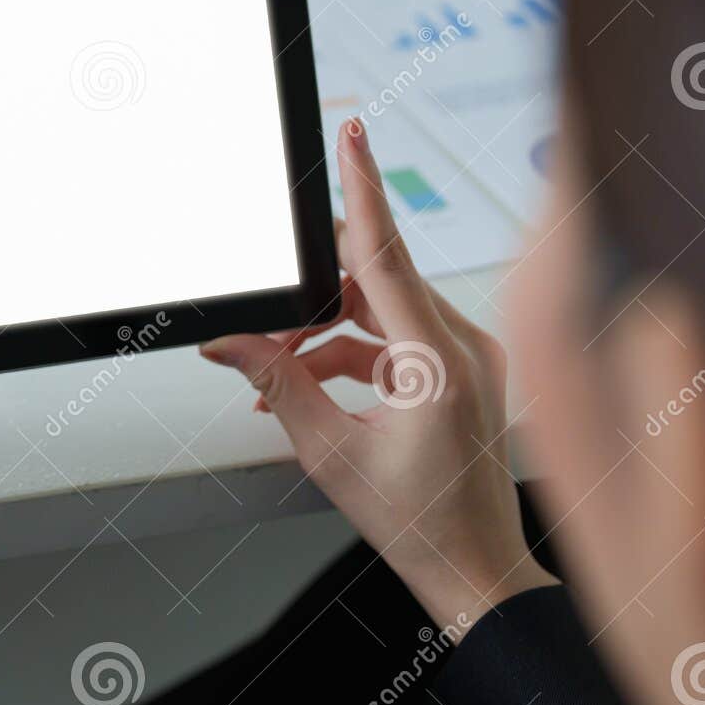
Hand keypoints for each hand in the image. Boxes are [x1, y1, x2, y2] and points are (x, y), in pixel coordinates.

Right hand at [200, 117, 555, 633]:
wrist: (474, 570)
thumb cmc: (420, 523)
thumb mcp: (329, 452)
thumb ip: (276, 384)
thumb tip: (230, 344)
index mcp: (438, 361)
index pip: (386, 253)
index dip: (362, 187)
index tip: (352, 134)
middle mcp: (463, 345)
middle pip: (371, 281)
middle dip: (308, 299)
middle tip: (261, 331)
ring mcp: (467, 354)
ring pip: (377, 307)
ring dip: (321, 330)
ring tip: (275, 374)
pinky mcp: (461, 368)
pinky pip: (393, 334)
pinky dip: (346, 350)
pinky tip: (303, 384)